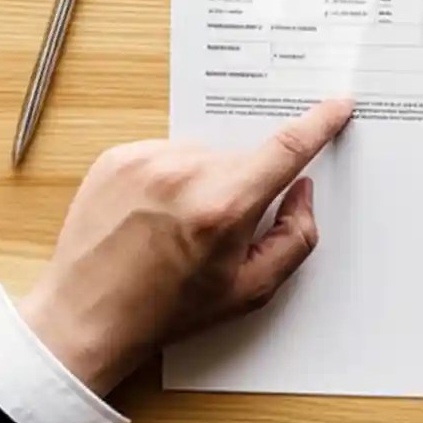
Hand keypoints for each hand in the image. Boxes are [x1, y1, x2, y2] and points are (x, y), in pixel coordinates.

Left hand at [17, 99, 353, 394]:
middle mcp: (185, 172)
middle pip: (241, 159)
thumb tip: (300, 191)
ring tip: (175, 228)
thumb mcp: (250, 291)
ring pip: (203, 155)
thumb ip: (295, 238)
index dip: (319, 124)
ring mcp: (147, 159)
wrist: (86, 316)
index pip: (286, 149)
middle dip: (243, 187)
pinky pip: (166, 154)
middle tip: (215, 233)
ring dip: (203, 182)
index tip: (336, 106)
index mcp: (224, 206)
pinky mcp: (118, 157)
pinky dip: (169, 178)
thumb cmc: (167, 311)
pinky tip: (151, 216)